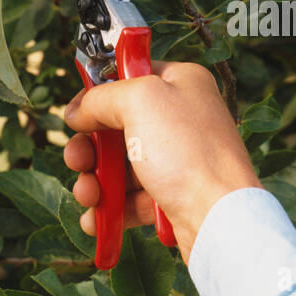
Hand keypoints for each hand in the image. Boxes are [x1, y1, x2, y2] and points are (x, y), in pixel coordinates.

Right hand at [63, 62, 260, 262]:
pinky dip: (110, 207)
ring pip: (120, 164)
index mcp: (180, 83)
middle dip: (90, 146)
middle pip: (117, 124)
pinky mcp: (173, 195)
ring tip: (87, 196)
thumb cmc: (188, 152)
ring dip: (95, 180)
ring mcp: (177, 158)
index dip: (97, 92)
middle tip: (76, 160)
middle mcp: (181, 117)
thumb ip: (102, 97)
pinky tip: (95, 220)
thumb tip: (78, 111)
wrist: (220, 219)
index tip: (76, 112)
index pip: (128, 75)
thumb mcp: (140, 102)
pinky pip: (131, 198)